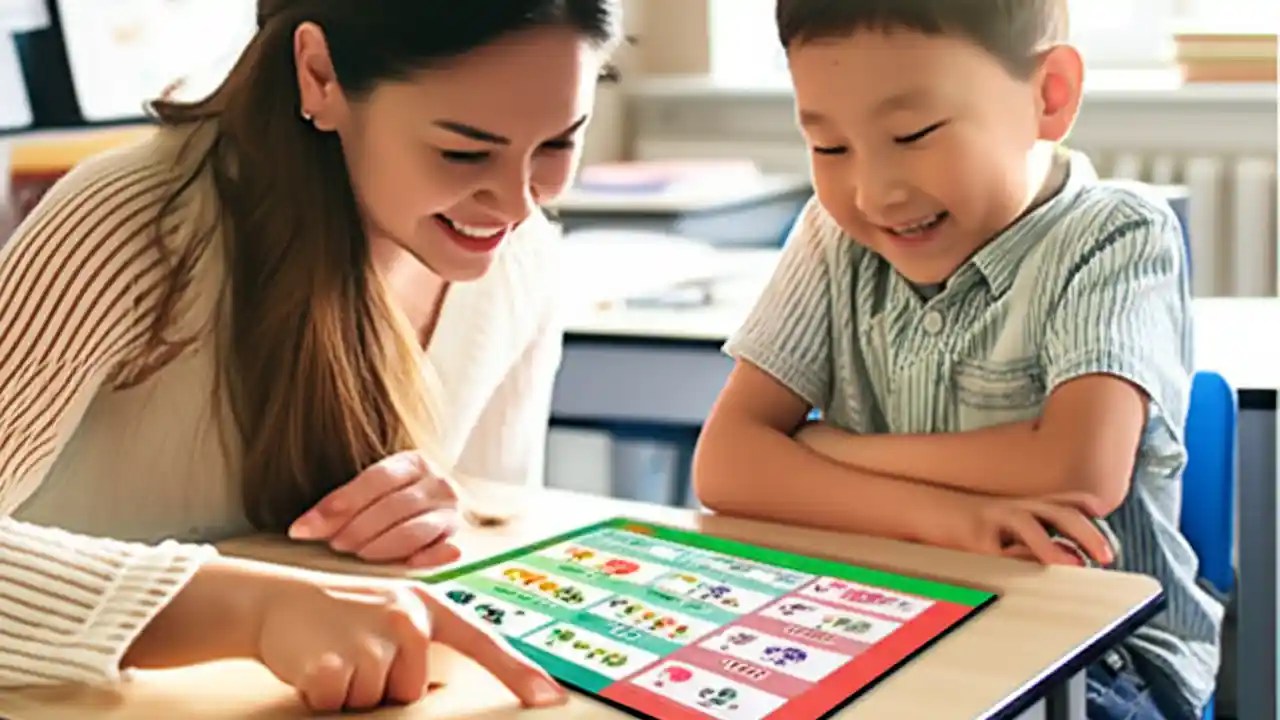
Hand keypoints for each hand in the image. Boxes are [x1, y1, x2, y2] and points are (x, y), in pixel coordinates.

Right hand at [124, 558, 567, 712]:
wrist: (274, 598)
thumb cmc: (339, 613)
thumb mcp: (388, 613)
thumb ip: (417, 642)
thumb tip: (429, 688)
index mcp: (425, 605)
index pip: (482, 641)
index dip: (518, 673)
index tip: (549, 699)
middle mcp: (406, 616)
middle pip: (411, 690)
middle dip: (381, 685)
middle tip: (355, 653)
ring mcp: (371, 638)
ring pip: (374, 702)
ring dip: (350, 691)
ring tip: (334, 653)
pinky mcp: (334, 663)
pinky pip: (338, 705)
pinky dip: (321, 696)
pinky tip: (313, 663)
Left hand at [289, 451, 461, 566]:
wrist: (430, 507)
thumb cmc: (390, 500)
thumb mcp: (370, 491)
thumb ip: (342, 505)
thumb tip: (300, 529)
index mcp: (413, 462)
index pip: (375, 480)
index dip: (340, 504)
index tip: (305, 528)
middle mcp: (438, 483)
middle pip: (394, 506)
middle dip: (358, 528)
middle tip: (334, 545)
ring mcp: (450, 512)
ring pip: (413, 531)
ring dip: (380, 547)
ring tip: (356, 556)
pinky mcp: (456, 539)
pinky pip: (441, 552)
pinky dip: (422, 560)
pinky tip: (401, 567)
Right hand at [952, 495, 1114, 565]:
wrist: (914, 508)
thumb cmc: (956, 522)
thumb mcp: (995, 526)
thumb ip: (1024, 539)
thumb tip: (1061, 557)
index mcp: (1020, 504)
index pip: (1063, 501)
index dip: (1088, 508)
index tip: (1107, 523)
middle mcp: (1011, 506)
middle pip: (1058, 511)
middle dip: (1087, 532)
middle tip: (1108, 555)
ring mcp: (992, 518)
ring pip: (1032, 524)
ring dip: (1057, 545)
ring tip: (1077, 565)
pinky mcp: (973, 536)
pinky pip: (1001, 550)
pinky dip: (1020, 559)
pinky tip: (1032, 571)